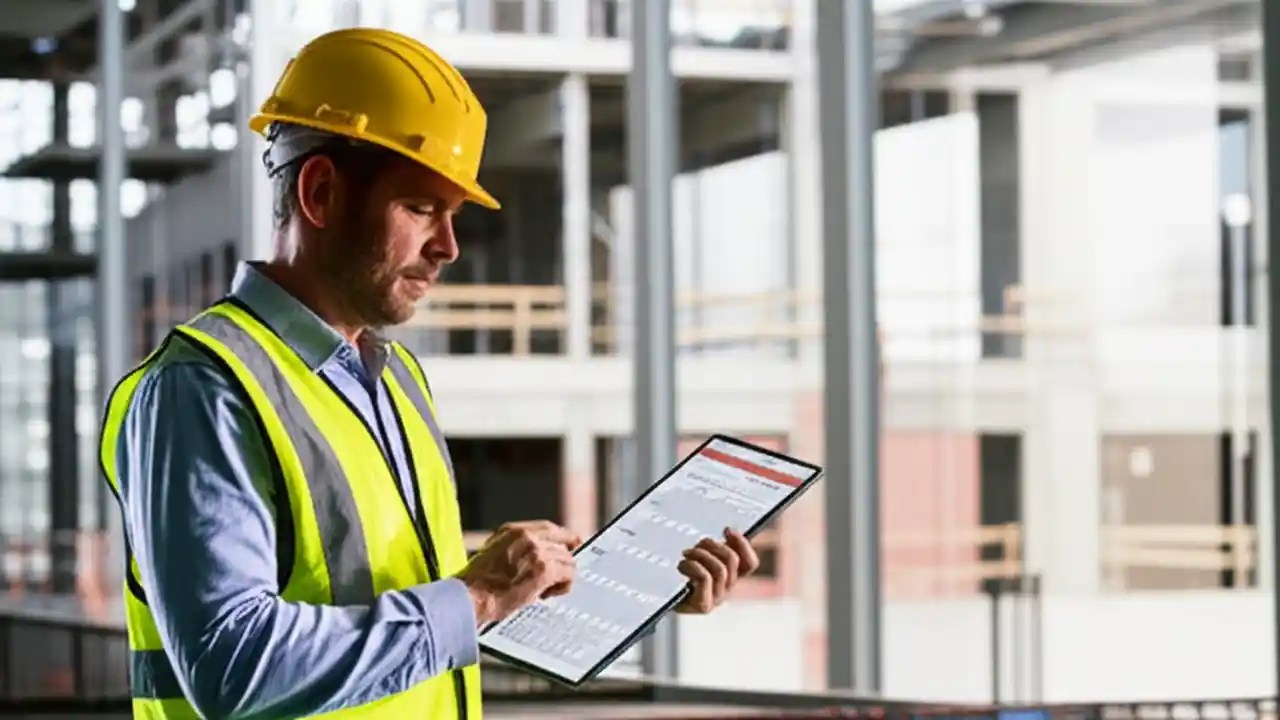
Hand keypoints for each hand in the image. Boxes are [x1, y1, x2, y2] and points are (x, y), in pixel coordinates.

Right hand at [456, 520, 580, 626]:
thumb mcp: (494, 553)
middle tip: (557, 577)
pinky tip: (548, 594)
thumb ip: (516, 549)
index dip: (564, 538)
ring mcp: (536, 552)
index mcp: (513, 530)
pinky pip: (568, 574)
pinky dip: (563, 586)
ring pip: (567, 560)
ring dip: (561, 576)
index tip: (572, 545)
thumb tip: (535, 557)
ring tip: (545, 590)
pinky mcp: (543, 570)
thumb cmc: (476, 584)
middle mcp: (527, 537)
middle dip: (562, 561)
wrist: (469, 597)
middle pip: (562, 543)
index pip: (550, 528)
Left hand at [674, 528, 758, 613]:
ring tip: (686, 554)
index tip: (726, 530)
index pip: (750, 563)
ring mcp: (716, 599)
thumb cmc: (673, 574)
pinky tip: (681, 566)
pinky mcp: (703, 605)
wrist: (655, 598)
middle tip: (696, 545)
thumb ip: (711, 548)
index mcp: (729, 577)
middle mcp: (726, 589)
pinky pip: (705, 578)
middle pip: (732, 560)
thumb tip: (727, 531)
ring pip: (720, 569)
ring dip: (701, 555)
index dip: (743, 544)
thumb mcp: (696, 557)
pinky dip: (692, 566)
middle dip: (713, 546)